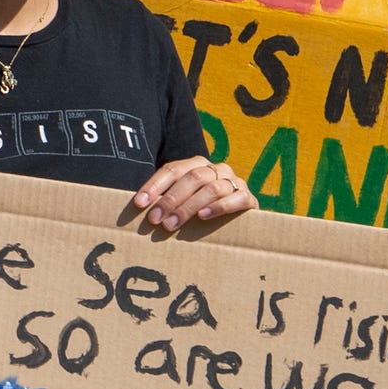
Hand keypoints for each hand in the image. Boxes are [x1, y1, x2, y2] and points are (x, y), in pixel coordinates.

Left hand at [132, 156, 251, 230]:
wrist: (241, 211)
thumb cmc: (203, 206)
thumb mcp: (185, 199)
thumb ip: (167, 199)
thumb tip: (139, 209)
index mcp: (197, 164)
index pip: (172, 169)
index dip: (154, 185)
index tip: (139, 203)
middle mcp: (216, 168)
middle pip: (191, 178)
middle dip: (170, 200)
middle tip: (155, 219)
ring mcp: (234, 181)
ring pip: (211, 189)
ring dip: (188, 207)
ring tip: (172, 224)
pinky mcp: (248, 197)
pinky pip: (236, 198)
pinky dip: (218, 207)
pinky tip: (203, 216)